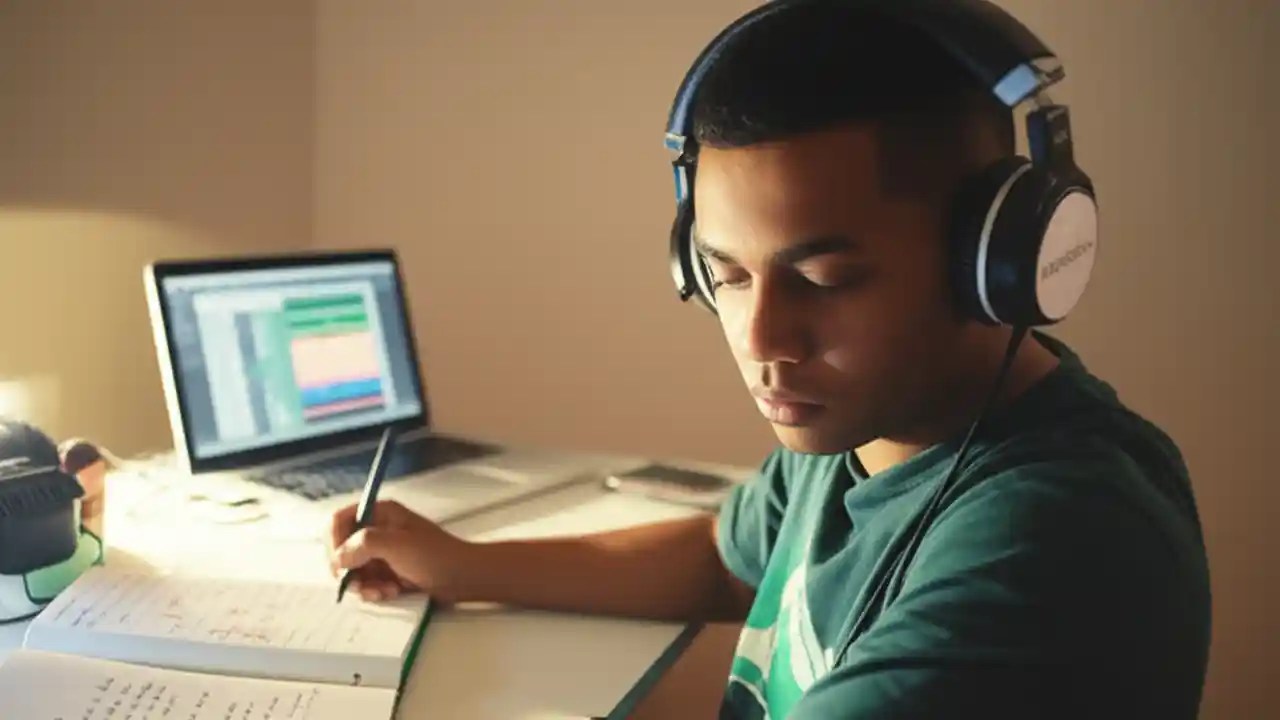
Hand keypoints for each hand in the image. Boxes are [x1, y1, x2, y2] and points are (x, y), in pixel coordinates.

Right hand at [328, 499, 471, 602]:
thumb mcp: (397, 545)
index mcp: (379, 513)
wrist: (463, 578)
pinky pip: (366, 582)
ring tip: (383, 591)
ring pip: (352, 570)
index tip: (338, 565)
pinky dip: (373, 590)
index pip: (338, 521)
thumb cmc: (435, 556)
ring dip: (363, 585)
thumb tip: (339, 559)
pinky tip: (390, 593)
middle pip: (341, 548)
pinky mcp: (388, 571)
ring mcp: (382, 552)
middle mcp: (377, 529)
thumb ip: (363, 545)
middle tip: (359, 586)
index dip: (333, 543)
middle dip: (348, 570)